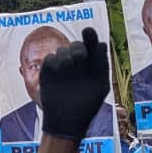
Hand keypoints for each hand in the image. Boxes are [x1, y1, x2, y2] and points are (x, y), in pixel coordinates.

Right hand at [39, 27, 110, 141]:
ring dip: (66, 55)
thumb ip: (101, 63)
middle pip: (77, 45)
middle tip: (79, 56)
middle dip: (78, 48)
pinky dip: (55, 62)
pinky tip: (58, 70)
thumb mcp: (99, 84)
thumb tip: (102, 43)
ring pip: (63, 50)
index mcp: (93, 65)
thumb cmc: (87, 105)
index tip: (88, 31)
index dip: (90, 37)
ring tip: (68, 66)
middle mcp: (78, 64)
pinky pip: (50, 58)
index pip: (92, 46)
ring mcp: (62, 67)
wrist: (66, 121)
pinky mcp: (49, 71)